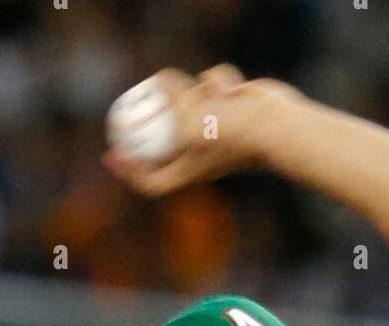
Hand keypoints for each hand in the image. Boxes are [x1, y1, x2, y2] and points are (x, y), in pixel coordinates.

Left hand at [102, 65, 300, 197]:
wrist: (276, 126)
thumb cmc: (232, 132)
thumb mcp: (190, 116)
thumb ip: (171, 98)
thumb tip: (161, 79)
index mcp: (188, 171)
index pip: (152, 182)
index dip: (129, 173)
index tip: (112, 155)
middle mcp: (200, 154)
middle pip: (166, 139)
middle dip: (156, 117)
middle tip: (141, 98)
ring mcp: (215, 132)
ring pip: (189, 102)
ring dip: (196, 91)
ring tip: (211, 94)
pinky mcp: (230, 111)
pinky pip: (212, 88)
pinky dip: (220, 83)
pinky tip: (234, 90)